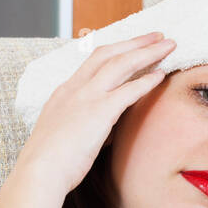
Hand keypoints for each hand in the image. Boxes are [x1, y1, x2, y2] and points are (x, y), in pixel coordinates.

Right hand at [14, 31, 175, 198]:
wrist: (40, 173)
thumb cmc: (51, 164)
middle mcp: (74, 88)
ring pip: (120, 64)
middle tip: (157, 35)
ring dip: (147, 52)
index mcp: (64, 92)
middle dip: (135, 42)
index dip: (116, 51)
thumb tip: (105, 131)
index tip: (133, 46)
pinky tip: (161, 75)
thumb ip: (86, 126)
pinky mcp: (99, 112)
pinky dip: (146, 80)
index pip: (92, 62)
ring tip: (168, 45)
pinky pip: (128, 90)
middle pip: (108, 53)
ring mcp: (86, 97)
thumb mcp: (65, 135)